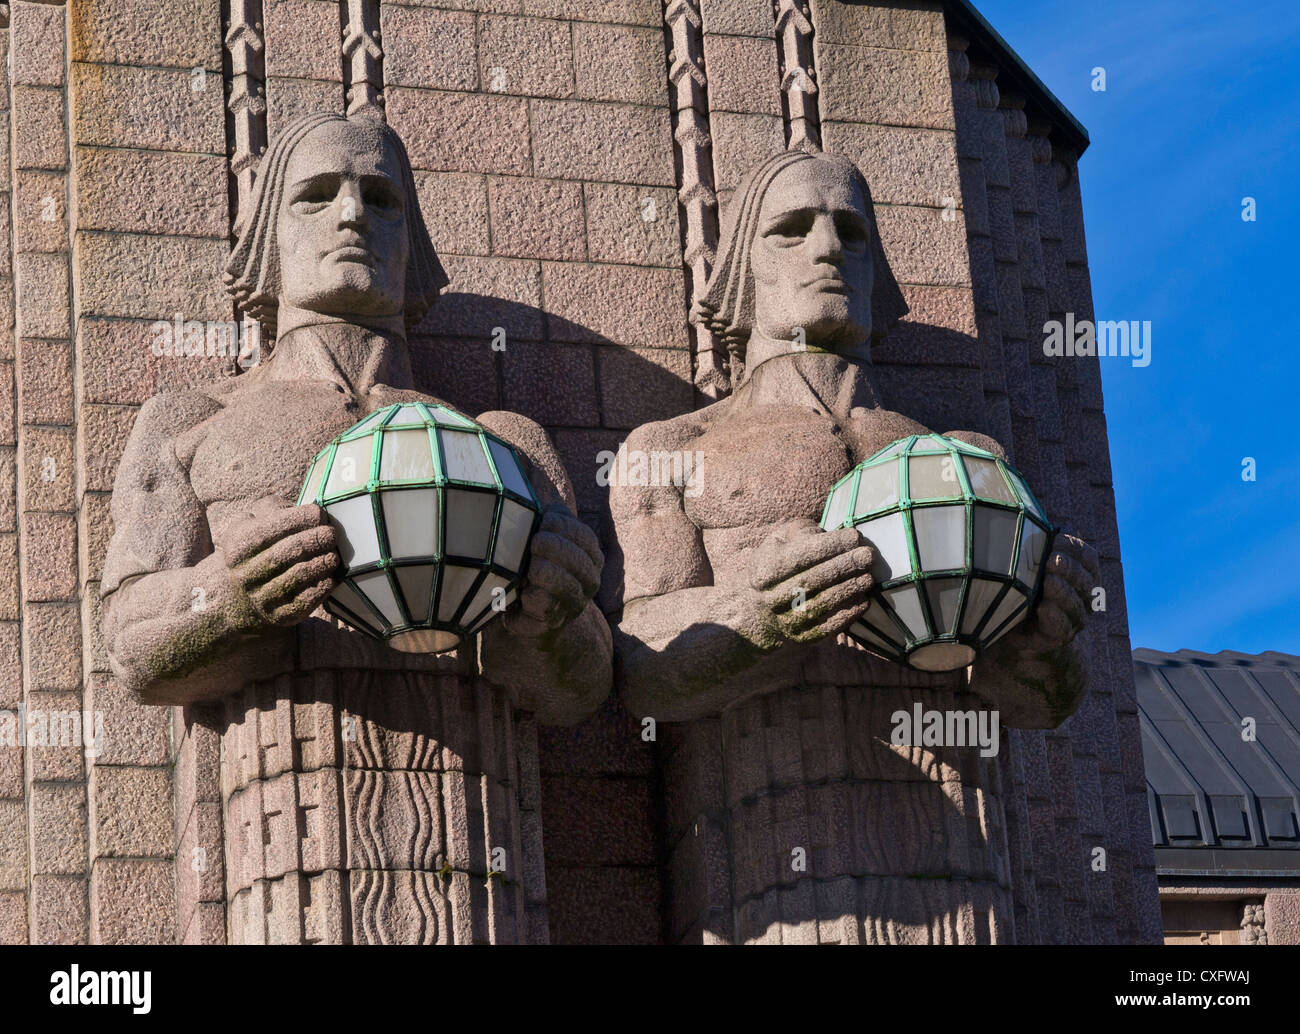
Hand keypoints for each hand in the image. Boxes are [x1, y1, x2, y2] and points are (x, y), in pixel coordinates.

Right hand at [217, 503, 339, 629]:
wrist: (242, 597)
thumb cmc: (257, 550)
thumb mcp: (251, 525)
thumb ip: (271, 510)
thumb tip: (305, 510)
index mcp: (237, 549)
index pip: (267, 531)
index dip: (295, 520)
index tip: (318, 513)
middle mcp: (246, 575)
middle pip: (285, 553)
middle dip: (313, 540)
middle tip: (331, 534)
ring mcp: (263, 598)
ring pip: (297, 577)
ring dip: (320, 563)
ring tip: (333, 555)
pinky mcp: (281, 616)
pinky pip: (305, 601)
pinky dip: (322, 587)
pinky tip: (331, 576)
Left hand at [502, 504, 601, 637]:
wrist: (527, 608)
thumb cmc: (534, 560)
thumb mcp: (545, 534)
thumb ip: (545, 514)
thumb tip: (530, 487)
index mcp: (590, 555)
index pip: (583, 536)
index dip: (562, 526)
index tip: (543, 521)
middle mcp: (589, 580)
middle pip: (576, 560)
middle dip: (552, 547)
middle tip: (534, 543)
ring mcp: (573, 604)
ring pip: (564, 585)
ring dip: (542, 572)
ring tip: (528, 568)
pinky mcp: (551, 623)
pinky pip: (544, 608)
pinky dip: (529, 598)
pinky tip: (521, 593)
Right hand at [746, 518, 874, 644]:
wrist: (760, 613)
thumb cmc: (777, 567)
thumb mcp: (778, 543)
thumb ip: (801, 533)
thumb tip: (835, 536)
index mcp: (763, 572)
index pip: (799, 556)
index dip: (829, 546)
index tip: (854, 536)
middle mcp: (771, 599)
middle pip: (812, 581)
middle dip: (843, 566)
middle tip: (868, 555)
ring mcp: (785, 621)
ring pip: (821, 605)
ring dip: (848, 590)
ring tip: (869, 577)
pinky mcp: (802, 639)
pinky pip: (828, 628)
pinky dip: (848, 614)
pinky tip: (864, 600)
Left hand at [1001, 531, 1097, 653]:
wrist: (998, 619)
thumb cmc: (1014, 580)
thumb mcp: (1023, 557)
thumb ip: (1035, 538)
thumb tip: (1034, 513)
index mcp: (1079, 572)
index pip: (1089, 558)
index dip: (1076, 549)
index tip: (1055, 539)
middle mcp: (1080, 596)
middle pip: (1086, 581)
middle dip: (1070, 569)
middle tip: (1051, 560)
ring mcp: (1070, 618)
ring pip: (1076, 605)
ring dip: (1063, 592)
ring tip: (1048, 581)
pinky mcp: (1055, 637)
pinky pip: (1061, 628)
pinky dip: (1054, 616)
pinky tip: (1042, 606)